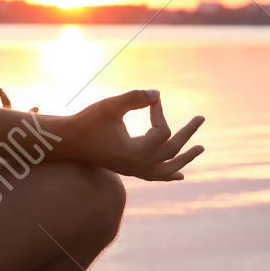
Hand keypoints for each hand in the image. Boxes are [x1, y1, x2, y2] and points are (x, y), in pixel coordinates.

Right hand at [63, 89, 203, 180]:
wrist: (68, 141)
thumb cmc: (88, 122)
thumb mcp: (111, 106)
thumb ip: (135, 97)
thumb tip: (158, 94)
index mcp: (135, 153)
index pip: (162, 132)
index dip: (159, 112)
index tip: (152, 100)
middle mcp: (138, 166)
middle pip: (171, 150)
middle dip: (187, 133)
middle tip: (201, 118)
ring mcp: (134, 171)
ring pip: (167, 168)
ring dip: (185, 158)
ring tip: (201, 149)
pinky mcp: (129, 170)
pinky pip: (154, 176)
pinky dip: (168, 174)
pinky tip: (179, 176)